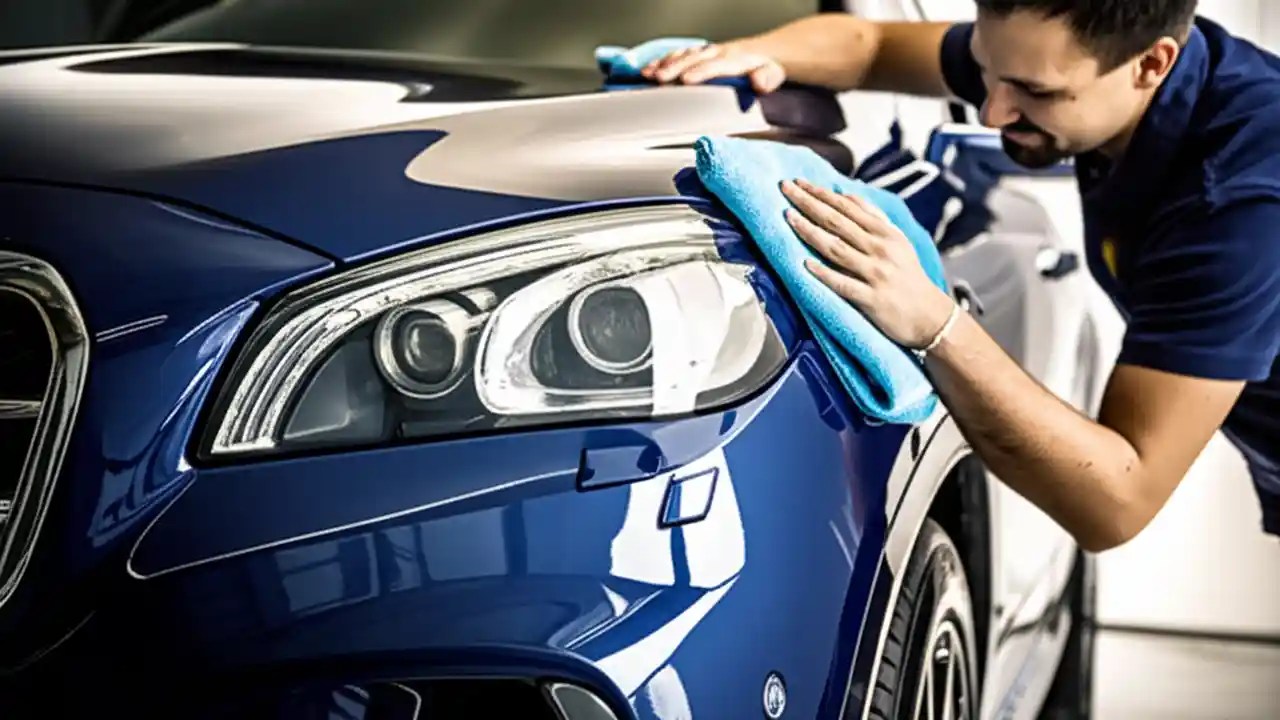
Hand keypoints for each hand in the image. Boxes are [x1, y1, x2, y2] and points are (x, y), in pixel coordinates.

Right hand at [640, 43, 785, 93]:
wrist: (765, 53)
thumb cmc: (767, 69)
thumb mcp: (773, 74)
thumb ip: (766, 79)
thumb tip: (759, 82)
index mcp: (736, 59)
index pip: (717, 65)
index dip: (701, 71)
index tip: (686, 80)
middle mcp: (719, 52)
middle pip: (694, 59)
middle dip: (675, 68)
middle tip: (659, 78)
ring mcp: (708, 52)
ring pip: (684, 55)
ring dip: (665, 64)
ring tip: (649, 74)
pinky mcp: (700, 54)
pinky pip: (679, 54)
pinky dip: (663, 61)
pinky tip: (649, 69)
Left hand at [780, 179, 954, 348]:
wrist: (930, 316)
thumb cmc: (908, 276)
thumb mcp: (897, 241)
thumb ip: (872, 217)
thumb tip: (844, 194)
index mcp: (885, 233)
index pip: (847, 207)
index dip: (821, 193)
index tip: (798, 182)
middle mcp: (880, 249)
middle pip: (838, 222)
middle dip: (809, 203)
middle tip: (785, 188)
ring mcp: (876, 273)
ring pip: (837, 249)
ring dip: (811, 232)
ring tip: (789, 219)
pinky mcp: (873, 299)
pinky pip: (844, 284)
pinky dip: (825, 274)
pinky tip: (805, 264)